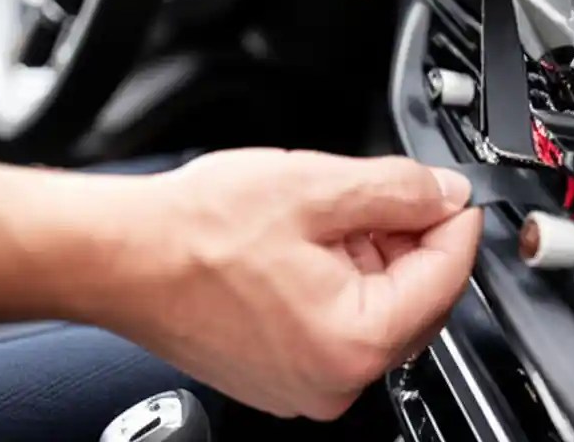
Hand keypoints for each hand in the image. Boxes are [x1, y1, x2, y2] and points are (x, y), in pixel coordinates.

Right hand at [78, 149, 478, 419]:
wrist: (118, 257)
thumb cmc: (194, 232)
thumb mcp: (316, 186)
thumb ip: (400, 190)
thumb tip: (446, 194)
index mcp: (355, 340)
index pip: (447, 277)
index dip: (455, 220)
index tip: (453, 189)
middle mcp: (336, 381)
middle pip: (417, 300)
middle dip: (410, 239)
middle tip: (385, 192)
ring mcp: (307, 386)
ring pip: (378, 310)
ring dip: (373, 258)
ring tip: (328, 214)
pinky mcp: (283, 376)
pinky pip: (340, 327)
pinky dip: (340, 282)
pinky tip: (308, 244)